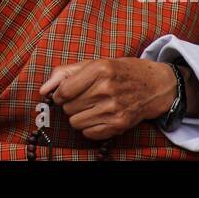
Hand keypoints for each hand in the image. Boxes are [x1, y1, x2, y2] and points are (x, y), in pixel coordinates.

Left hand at [39, 58, 176, 140]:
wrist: (154, 85)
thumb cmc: (121, 71)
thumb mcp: (95, 63)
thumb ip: (65, 73)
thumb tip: (43, 90)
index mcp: (100, 69)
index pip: (64, 91)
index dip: (60, 94)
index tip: (66, 93)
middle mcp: (106, 89)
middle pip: (68, 108)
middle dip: (71, 104)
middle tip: (84, 98)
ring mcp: (114, 109)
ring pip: (76, 122)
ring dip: (79, 116)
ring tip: (92, 107)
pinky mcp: (119, 125)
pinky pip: (89, 134)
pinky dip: (90, 127)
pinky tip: (99, 116)